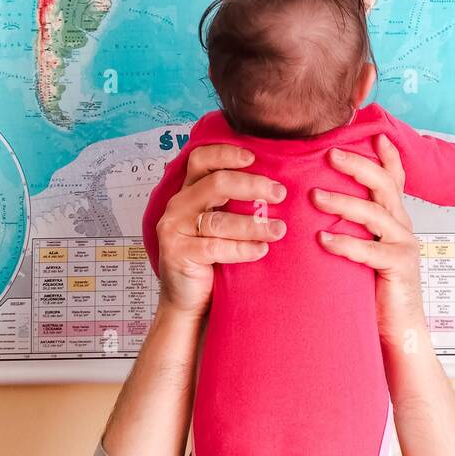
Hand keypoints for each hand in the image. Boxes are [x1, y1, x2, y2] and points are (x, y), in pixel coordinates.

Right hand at [155, 144, 285, 316]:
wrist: (190, 301)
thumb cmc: (213, 259)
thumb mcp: (223, 223)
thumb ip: (235, 203)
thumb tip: (277, 184)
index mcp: (189, 191)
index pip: (201, 159)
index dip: (226, 153)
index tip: (255, 157)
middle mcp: (178, 205)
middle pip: (215, 183)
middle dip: (252, 186)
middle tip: (280, 193)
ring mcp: (174, 229)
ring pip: (219, 220)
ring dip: (254, 224)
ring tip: (279, 230)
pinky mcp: (176, 253)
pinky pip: (215, 247)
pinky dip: (242, 249)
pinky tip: (261, 250)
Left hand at [311, 135, 427, 349]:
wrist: (397, 333)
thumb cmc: (374, 291)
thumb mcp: (363, 249)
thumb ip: (351, 227)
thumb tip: (316, 202)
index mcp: (394, 219)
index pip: (393, 179)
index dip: (387, 156)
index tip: (373, 134)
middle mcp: (402, 227)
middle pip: (384, 186)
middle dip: (357, 166)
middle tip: (330, 154)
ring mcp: (403, 246)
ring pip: (375, 214)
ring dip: (343, 202)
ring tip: (314, 197)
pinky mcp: (399, 268)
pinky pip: (370, 251)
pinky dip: (345, 243)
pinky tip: (323, 240)